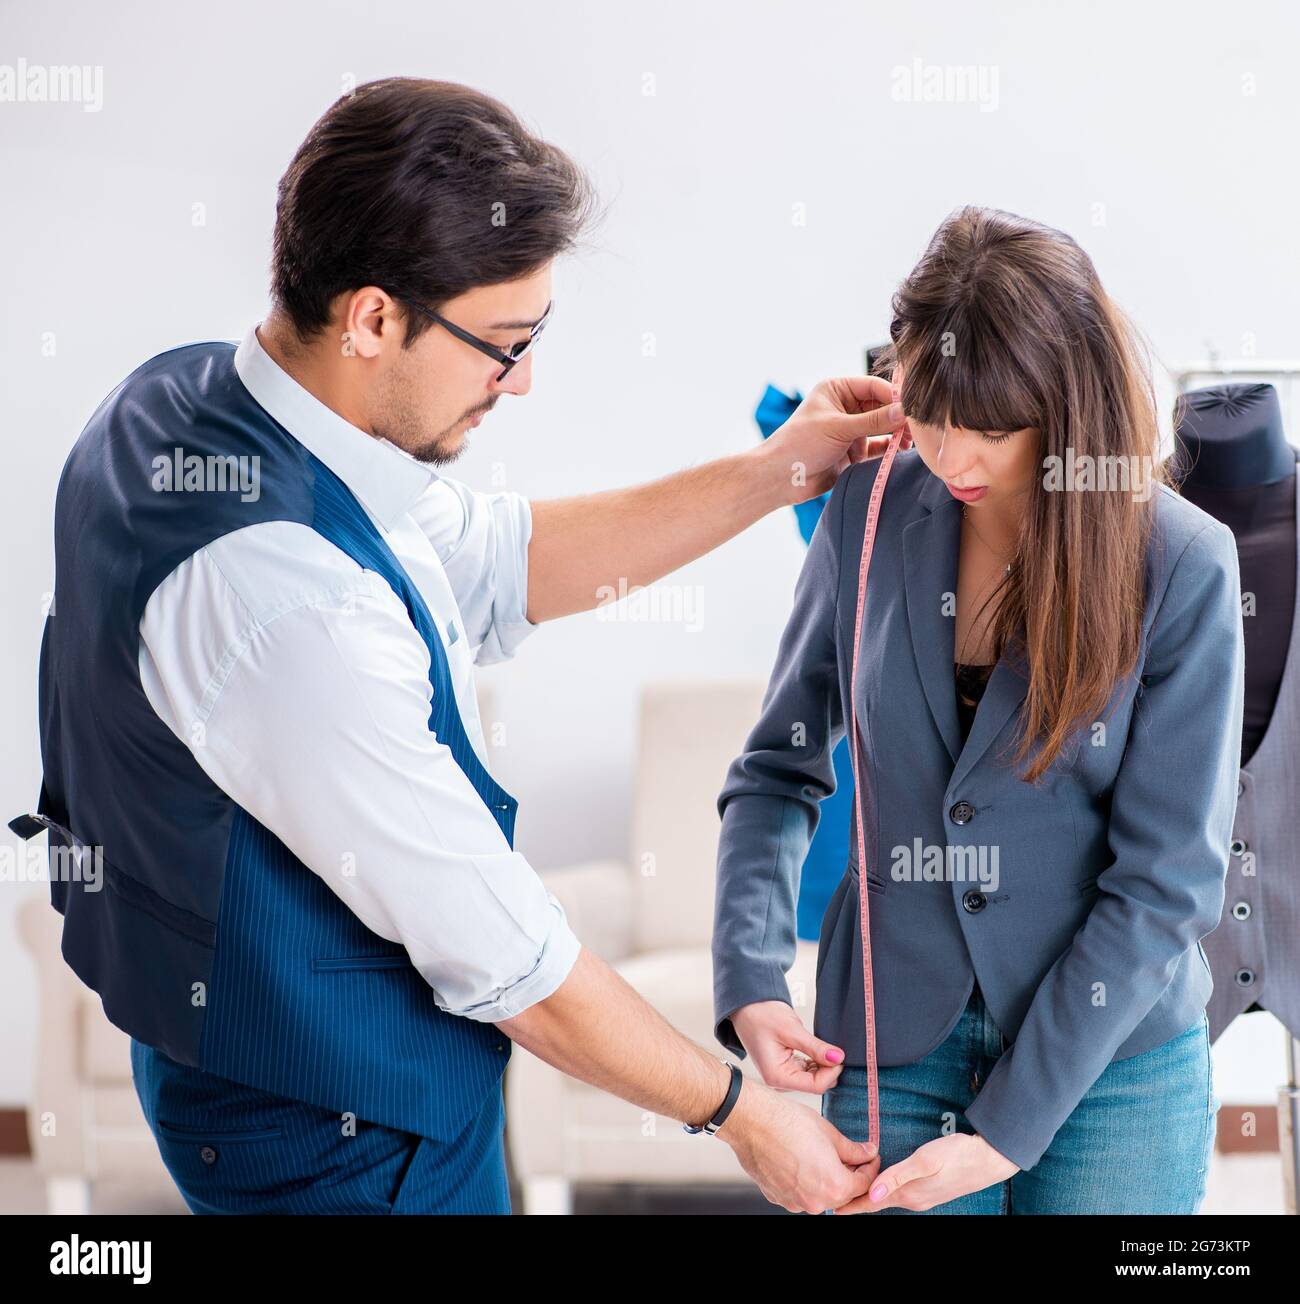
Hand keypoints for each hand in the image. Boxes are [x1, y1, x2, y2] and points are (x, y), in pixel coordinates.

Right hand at [717, 1081, 880, 1213]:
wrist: (752, 1121)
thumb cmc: (789, 1122)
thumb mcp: (829, 1132)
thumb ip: (853, 1149)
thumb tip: (868, 1152)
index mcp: (834, 1186)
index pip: (864, 1184)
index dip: (870, 1168)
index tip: (871, 1157)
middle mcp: (815, 1202)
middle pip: (842, 1194)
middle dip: (850, 1176)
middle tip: (851, 1156)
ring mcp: (794, 1203)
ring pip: (820, 1195)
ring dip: (826, 1180)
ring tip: (824, 1156)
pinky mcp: (777, 1198)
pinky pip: (799, 1194)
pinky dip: (806, 1182)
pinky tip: (802, 1161)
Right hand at [730, 1000, 847, 1093]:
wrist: (746, 1005)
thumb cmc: (761, 1015)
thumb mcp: (791, 1030)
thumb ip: (815, 1047)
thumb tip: (838, 1058)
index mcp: (776, 1077)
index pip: (815, 1086)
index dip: (831, 1071)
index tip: (838, 1054)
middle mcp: (779, 1081)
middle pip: (816, 1084)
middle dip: (828, 1068)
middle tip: (832, 1047)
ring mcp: (782, 1076)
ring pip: (814, 1078)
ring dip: (822, 1064)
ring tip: (821, 1045)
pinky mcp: (786, 1068)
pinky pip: (808, 1071)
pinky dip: (816, 1061)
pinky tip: (815, 1048)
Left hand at [762, 375, 911, 504]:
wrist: (781, 479)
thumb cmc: (800, 444)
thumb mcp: (839, 428)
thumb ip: (873, 421)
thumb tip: (904, 412)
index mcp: (837, 390)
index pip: (874, 387)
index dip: (894, 397)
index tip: (912, 409)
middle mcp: (844, 407)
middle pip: (881, 408)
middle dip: (897, 418)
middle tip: (915, 430)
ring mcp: (849, 430)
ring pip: (881, 429)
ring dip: (894, 435)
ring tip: (907, 444)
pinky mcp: (852, 452)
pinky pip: (876, 448)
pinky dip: (886, 450)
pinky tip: (897, 454)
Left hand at [832, 1132, 1019, 1213]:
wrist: (988, 1159)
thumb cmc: (957, 1155)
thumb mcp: (925, 1161)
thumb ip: (897, 1176)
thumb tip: (871, 1193)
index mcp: (909, 1194)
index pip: (872, 1203)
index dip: (852, 1206)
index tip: (833, 1209)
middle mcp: (913, 1200)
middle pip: (877, 1202)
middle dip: (857, 1201)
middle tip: (835, 1196)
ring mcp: (922, 1197)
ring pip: (888, 1198)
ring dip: (869, 1196)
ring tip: (851, 1190)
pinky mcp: (929, 1190)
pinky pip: (899, 1193)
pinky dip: (884, 1190)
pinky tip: (880, 1184)